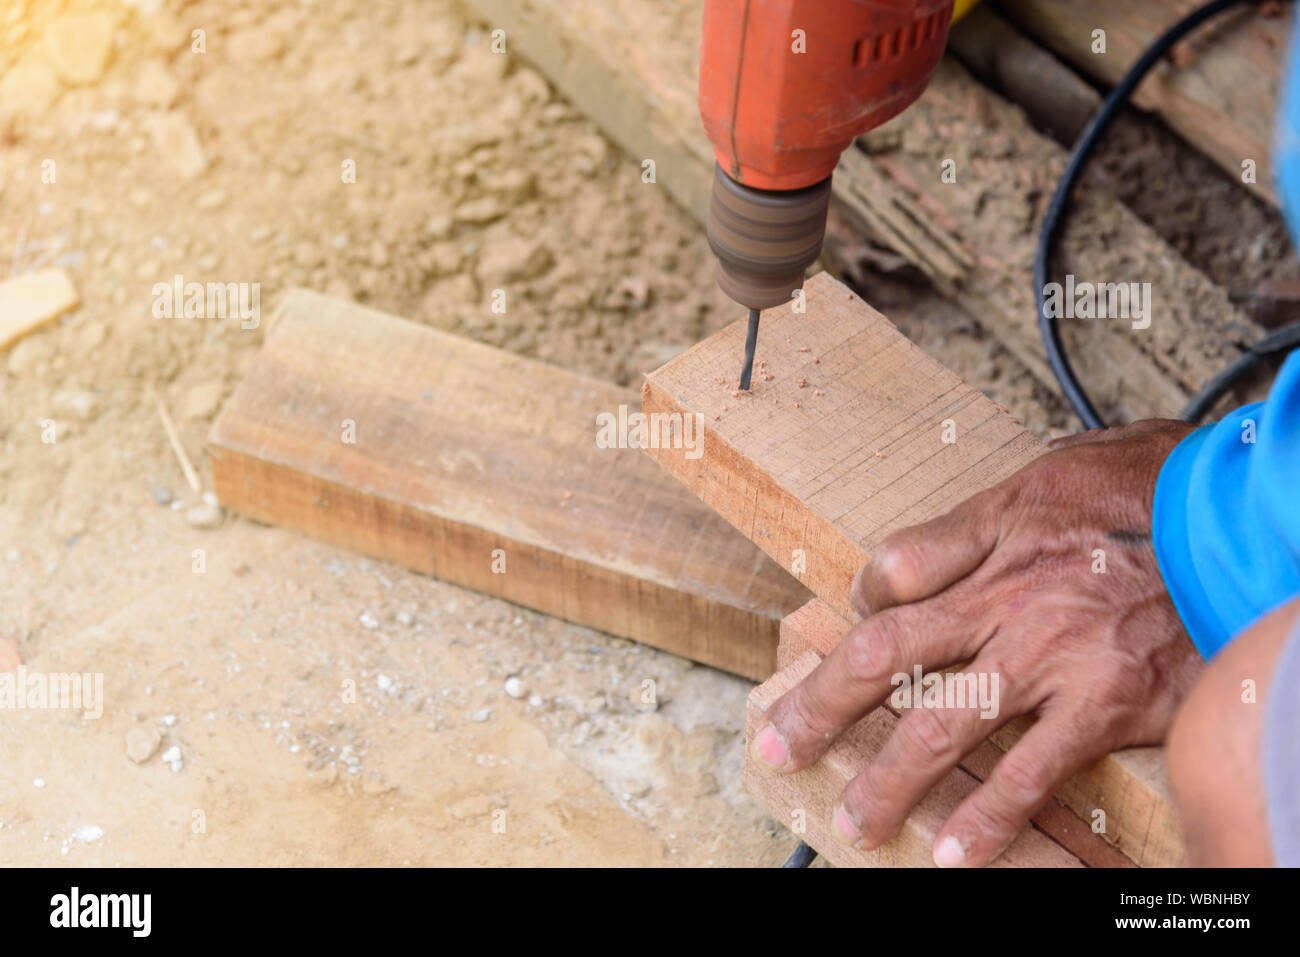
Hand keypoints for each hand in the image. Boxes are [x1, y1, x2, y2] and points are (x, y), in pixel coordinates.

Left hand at [751, 419, 1205, 865]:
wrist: (1248, 516)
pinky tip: (955, 851)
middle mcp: (1005, 596)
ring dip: (891, 780)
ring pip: (943, 724)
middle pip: (885, 654)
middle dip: (823, 706)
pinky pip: (1033, 770)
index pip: (890, 576)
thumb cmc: (1158, 485)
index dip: (858, 610)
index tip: (851, 635)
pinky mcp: (1106, 700)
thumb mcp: (1059, 468)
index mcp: (992, 533)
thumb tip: (931, 541)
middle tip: (779, 744)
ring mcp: (1051, 653)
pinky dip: (990, 816)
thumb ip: (988, 511)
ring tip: (855, 820)